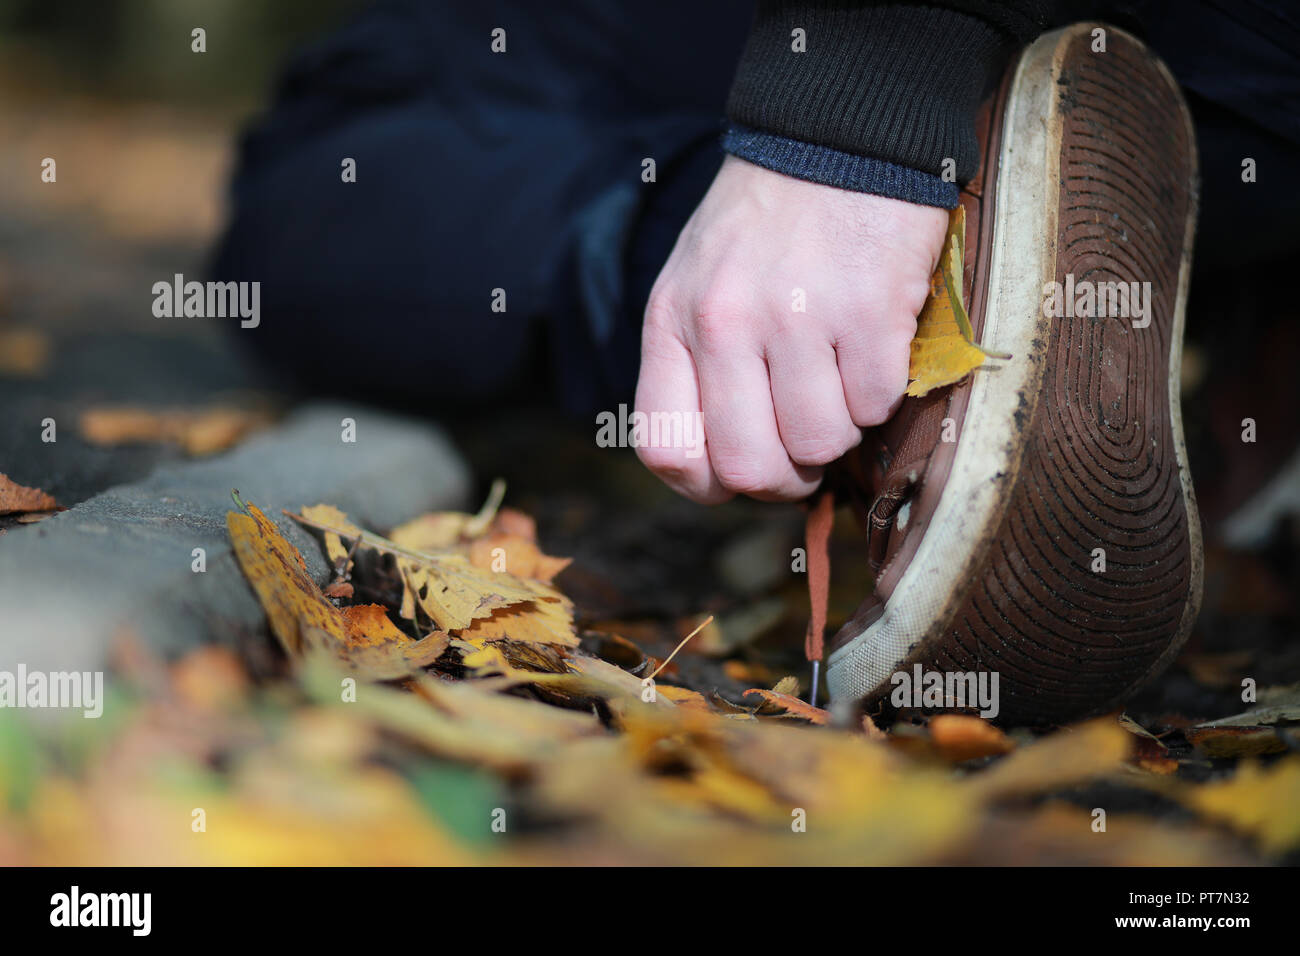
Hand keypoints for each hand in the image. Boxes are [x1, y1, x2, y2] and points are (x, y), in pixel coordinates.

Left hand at [634, 155, 948, 502]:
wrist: (835, 133)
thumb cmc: (765, 222)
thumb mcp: (696, 282)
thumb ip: (696, 364)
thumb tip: (729, 468)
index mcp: (672, 321)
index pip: (666, 449)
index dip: (708, 486)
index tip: (740, 472)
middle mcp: (723, 323)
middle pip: (749, 468)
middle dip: (787, 477)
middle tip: (806, 448)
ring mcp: (795, 317)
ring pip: (821, 443)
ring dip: (841, 429)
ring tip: (840, 380)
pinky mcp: (867, 308)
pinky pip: (877, 403)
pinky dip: (882, 391)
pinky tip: (872, 346)